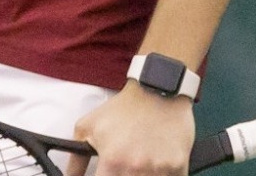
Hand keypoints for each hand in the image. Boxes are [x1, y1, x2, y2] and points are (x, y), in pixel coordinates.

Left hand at [66, 82, 194, 175]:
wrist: (158, 89)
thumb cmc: (123, 109)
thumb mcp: (88, 126)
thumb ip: (76, 158)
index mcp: (113, 160)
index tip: (107, 174)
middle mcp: (136, 168)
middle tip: (124, 167)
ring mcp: (160, 169)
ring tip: (140, 163)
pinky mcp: (179, 166)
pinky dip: (163, 175)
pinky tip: (157, 164)